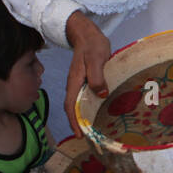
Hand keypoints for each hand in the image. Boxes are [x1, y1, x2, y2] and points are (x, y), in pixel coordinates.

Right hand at [65, 11, 111, 133]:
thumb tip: (101, 93)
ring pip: (78, 104)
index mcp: (75, 81)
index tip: (80, 134)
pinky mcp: (85, 80)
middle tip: (87, 138)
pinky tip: (97, 111)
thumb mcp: (97, 59)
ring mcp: (79, 83)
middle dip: (78, 124)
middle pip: (73, 108)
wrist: (87, 34)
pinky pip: (84, 97)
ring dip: (83, 117)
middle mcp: (74, 85)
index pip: (71, 106)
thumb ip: (97, 76)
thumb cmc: (92, 45)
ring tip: (92, 130)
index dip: (74, 121)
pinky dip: (88, 107)